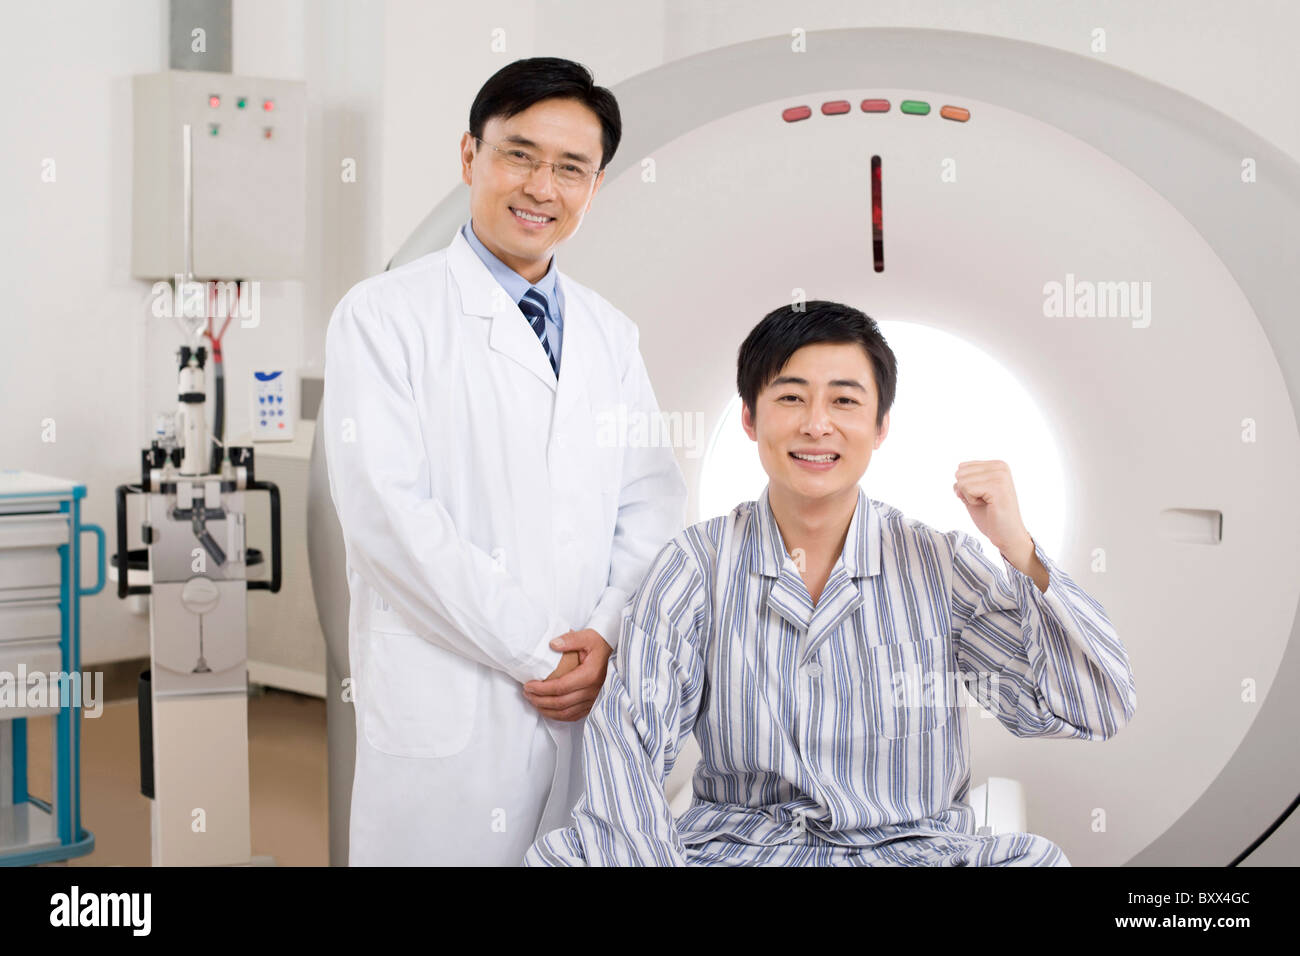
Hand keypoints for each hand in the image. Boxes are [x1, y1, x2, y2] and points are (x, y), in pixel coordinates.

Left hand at [522, 628, 612, 721]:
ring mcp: (594, 700)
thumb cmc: (600, 644)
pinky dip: (558, 716)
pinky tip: (548, 710)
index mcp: (590, 675)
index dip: (541, 689)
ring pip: (566, 713)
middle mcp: (593, 691)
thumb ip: (570, 639)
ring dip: (546, 710)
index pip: (560, 687)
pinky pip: (574, 716)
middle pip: (560, 703)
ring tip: (533, 702)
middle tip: (527, 693)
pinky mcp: (594, 704)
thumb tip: (552, 644)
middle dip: (539, 700)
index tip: (528, 685)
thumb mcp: (587, 636)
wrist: (617, 653)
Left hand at [953, 460, 1047, 590]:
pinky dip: (972, 501)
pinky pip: (967, 489)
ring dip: (969, 497)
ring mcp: (1000, 476)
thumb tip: (956, 476)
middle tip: (984, 502)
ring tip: (987, 504)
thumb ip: (964, 483)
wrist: (1007, 535)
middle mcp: (1000, 467)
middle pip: (960, 473)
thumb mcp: (973, 495)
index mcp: (996, 465)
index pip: (962, 468)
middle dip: (966, 491)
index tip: (982, 497)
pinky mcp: (997, 487)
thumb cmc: (991, 517)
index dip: (965, 487)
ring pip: (962, 481)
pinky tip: (988, 506)